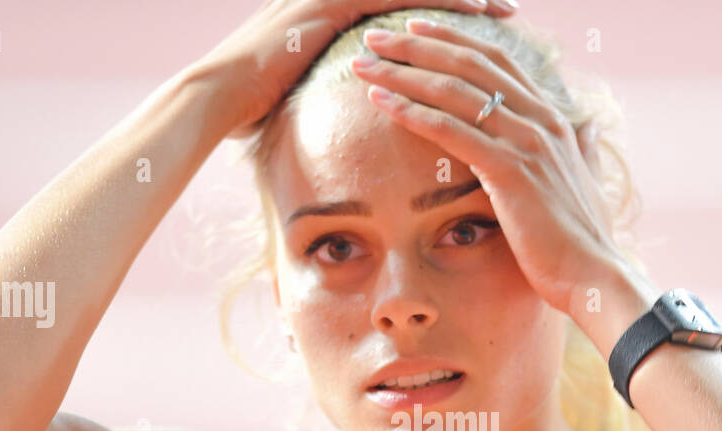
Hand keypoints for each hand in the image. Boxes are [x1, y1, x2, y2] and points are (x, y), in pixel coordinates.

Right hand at [194, 0, 516, 140]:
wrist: (215, 98)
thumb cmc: (249, 109)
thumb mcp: (300, 96)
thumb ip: (328, 96)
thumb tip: (343, 126)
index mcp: (332, 11)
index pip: (399, 5)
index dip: (440, 13)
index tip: (480, 24)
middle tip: (505, 8)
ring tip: (502, 7)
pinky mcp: (330, 3)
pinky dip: (437, 1)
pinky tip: (473, 9)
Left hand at [351, 16, 629, 320]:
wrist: (593, 276)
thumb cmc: (583, 240)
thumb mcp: (587, 183)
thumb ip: (584, 151)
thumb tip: (589, 128)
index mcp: (553, 119)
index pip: (496, 62)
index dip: (453, 41)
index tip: (414, 33)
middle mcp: (540, 120)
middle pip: (469, 65)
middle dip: (417, 47)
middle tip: (375, 39)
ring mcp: (526, 143)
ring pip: (454, 91)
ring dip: (402, 74)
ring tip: (364, 65)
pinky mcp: (510, 171)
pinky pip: (451, 131)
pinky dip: (412, 112)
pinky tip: (381, 103)